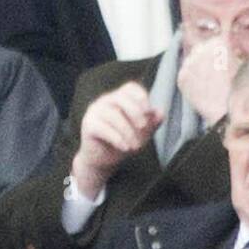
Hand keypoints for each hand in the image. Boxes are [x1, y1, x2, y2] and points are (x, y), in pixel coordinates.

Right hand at [70, 82, 161, 198]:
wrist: (103, 159)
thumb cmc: (123, 141)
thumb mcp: (141, 133)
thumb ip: (152, 122)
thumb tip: (160, 113)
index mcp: (119, 98)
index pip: (130, 88)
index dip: (141, 96)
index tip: (149, 111)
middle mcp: (106, 101)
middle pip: (121, 98)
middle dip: (135, 112)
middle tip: (143, 127)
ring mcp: (95, 112)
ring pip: (113, 115)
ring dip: (128, 131)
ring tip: (135, 146)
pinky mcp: (88, 125)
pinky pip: (103, 128)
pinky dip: (117, 138)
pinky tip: (125, 147)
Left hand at [177, 37, 241, 125]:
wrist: (226, 111)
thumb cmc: (238, 90)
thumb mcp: (243, 65)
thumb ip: (234, 53)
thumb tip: (232, 50)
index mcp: (218, 43)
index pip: (215, 41)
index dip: (219, 51)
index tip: (221, 58)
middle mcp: (201, 49)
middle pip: (201, 49)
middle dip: (206, 58)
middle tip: (215, 72)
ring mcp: (189, 63)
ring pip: (191, 61)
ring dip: (197, 68)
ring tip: (209, 82)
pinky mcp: (182, 77)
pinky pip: (185, 74)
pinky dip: (191, 79)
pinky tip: (202, 88)